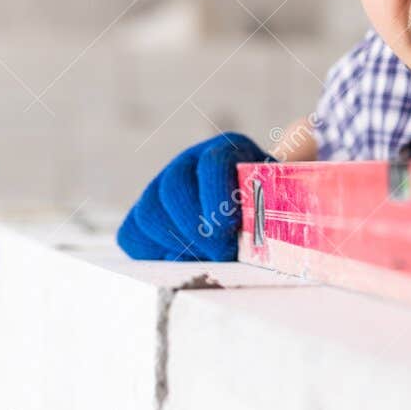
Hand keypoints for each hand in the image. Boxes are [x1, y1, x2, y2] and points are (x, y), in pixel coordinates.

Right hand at [116, 133, 270, 260]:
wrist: (260, 206)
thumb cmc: (274, 208)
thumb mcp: (278, 204)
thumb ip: (264, 218)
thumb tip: (235, 250)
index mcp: (229, 149)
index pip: (212, 163)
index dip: (216, 198)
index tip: (228, 231)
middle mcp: (190, 161)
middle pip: (173, 189)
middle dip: (195, 228)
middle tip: (220, 253)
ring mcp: (162, 184)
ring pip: (148, 213)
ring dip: (175, 243)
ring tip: (205, 259)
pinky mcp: (147, 212)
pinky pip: (132, 235)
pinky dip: (152, 253)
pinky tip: (182, 260)